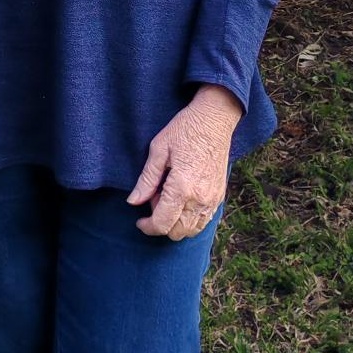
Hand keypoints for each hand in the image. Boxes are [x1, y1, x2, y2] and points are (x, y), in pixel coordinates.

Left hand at [128, 84, 242, 240]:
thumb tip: (133, 201)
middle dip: (161, 223)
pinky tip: (182, 198)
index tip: (140, 220)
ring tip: (168, 196)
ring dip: (176, 222)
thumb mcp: (158, 150)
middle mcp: (200, 199)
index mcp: (182, 188)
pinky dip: (190, 218)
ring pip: (192, 230)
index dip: (148, 227)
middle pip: (177, 232)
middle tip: (155, 198)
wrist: (214, 120)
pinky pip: (204, 220)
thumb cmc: (184, 130)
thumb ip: (146, 180)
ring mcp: (213, 199)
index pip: (163, 224)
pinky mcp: (220, 196)